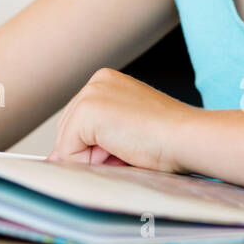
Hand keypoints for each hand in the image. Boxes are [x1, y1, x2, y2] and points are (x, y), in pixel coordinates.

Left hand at [46, 68, 197, 173]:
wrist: (188, 138)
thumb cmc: (168, 142)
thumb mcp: (125, 136)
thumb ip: (92, 142)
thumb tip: (55, 158)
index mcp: (108, 82)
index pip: (80, 123)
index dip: (98, 147)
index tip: (129, 146)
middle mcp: (97, 81)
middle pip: (68, 131)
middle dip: (91, 152)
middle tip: (129, 151)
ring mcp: (91, 93)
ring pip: (66, 141)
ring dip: (91, 158)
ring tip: (127, 150)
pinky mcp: (87, 110)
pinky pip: (67, 151)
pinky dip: (87, 162)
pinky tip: (119, 150)